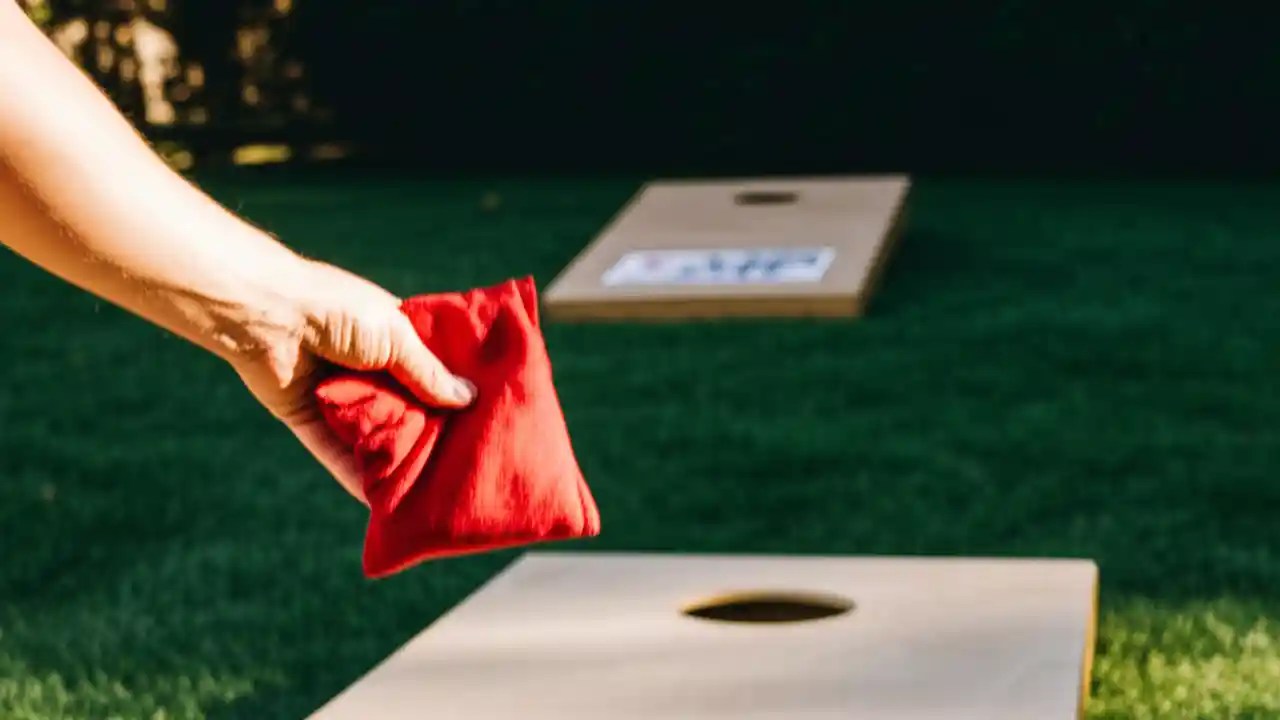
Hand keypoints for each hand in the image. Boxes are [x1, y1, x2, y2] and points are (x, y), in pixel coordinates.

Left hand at [229, 259, 476, 504]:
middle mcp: (368, 367)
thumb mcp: (396, 337)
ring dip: (396, 458)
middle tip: (463, 463)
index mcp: (392, 337)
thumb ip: (429, 373)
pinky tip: (383, 501)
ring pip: (374, 435)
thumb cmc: (336, 310)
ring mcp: (339, 395)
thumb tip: (469, 398)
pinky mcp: (309, 419)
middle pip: (406, 408)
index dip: (451, 392)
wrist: (266, 314)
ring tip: (430, 490)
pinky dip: (357, 476)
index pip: (429, 370)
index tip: (482, 417)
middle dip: (430, 432)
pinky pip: (337, 454)